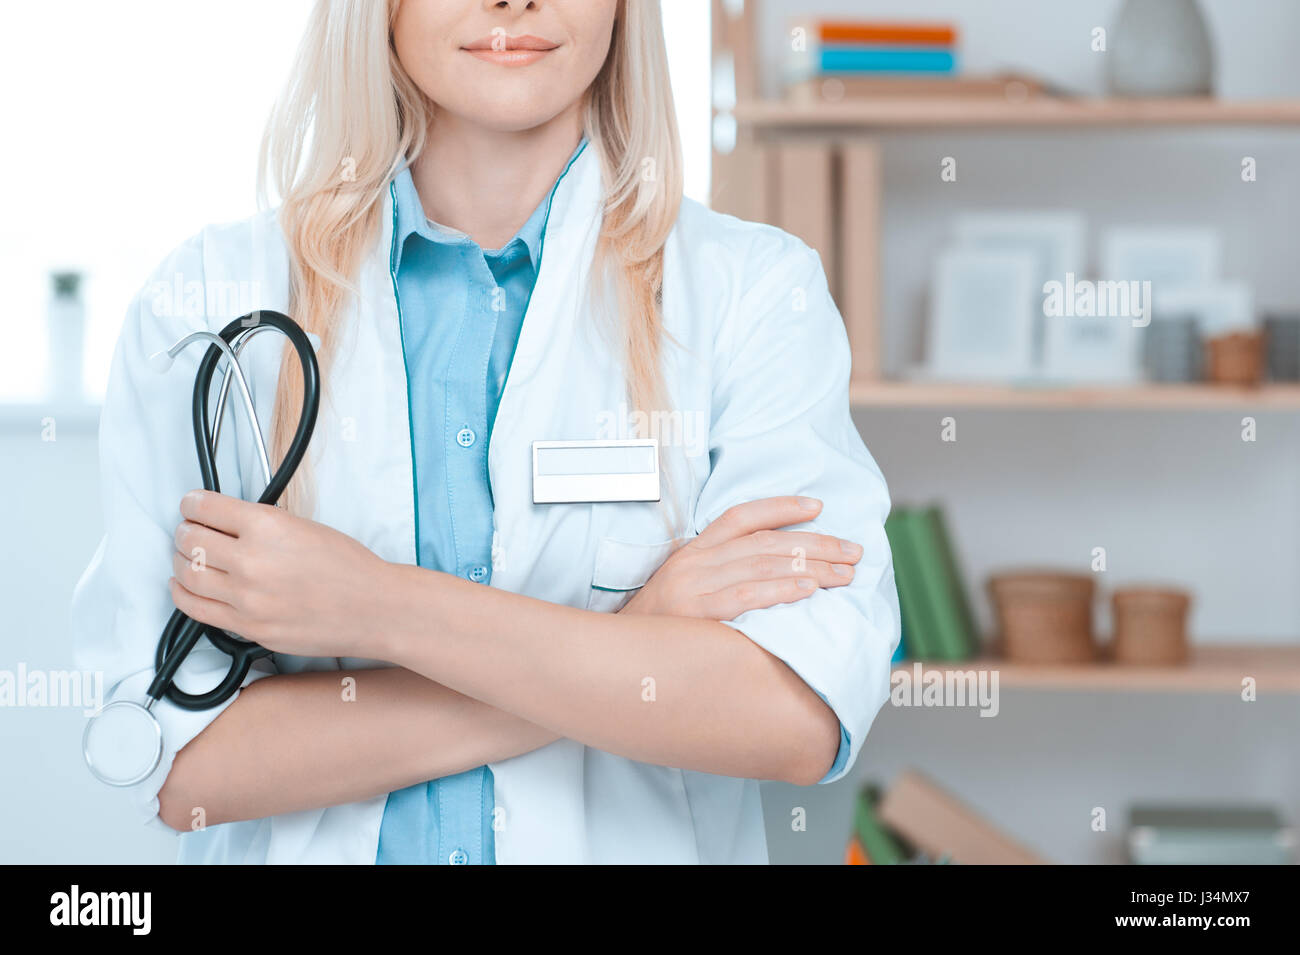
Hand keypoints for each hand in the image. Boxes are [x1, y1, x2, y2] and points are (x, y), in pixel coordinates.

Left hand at [168, 490, 389, 658]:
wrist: (373, 608)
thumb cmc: (349, 568)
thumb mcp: (305, 526)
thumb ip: (261, 523)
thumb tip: (225, 522)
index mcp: (268, 526)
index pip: (204, 508)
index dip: (192, 504)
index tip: (191, 505)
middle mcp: (251, 560)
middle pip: (189, 539)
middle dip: (185, 531)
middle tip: (190, 530)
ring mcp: (246, 598)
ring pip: (186, 573)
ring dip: (180, 560)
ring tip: (187, 556)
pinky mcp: (247, 627)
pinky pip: (196, 608)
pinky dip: (182, 592)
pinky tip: (184, 584)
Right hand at [620, 496, 861, 619]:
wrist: (614, 655)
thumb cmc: (657, 628)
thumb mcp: (682, 589)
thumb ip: (718, 574)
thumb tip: (774, 571)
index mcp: (693, 551)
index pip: (742, 517)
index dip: (781, 507)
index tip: (819, 507)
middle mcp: (694, 562)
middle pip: (765, 542)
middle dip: (816, 544)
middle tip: (853, 552)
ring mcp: (693, 586)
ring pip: (762, 565)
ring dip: (810, 568)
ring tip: (844, 574)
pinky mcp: (695, 615)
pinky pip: (745, 596)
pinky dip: (780, 591)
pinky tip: (808, 591)